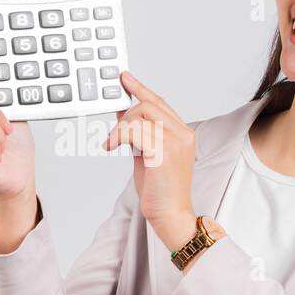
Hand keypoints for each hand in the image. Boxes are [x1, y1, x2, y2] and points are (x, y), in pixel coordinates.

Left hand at [101, 72, 196, 242]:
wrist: (171, 215)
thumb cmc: (160, 190)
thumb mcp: (145, 154)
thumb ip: (137, 133)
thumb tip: (122, 114)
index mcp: (182, 132)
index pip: (159, 102)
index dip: (140, 88)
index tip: (124, 78)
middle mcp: (183, 134)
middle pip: (148, 105)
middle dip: (124, 115)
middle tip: (114, 134)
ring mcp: (175, 142)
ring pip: (140, 115)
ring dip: (120, 128)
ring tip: (113, 144)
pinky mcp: (164, 152)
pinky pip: (135, 131)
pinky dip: (118, 136)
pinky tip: (111, 147)